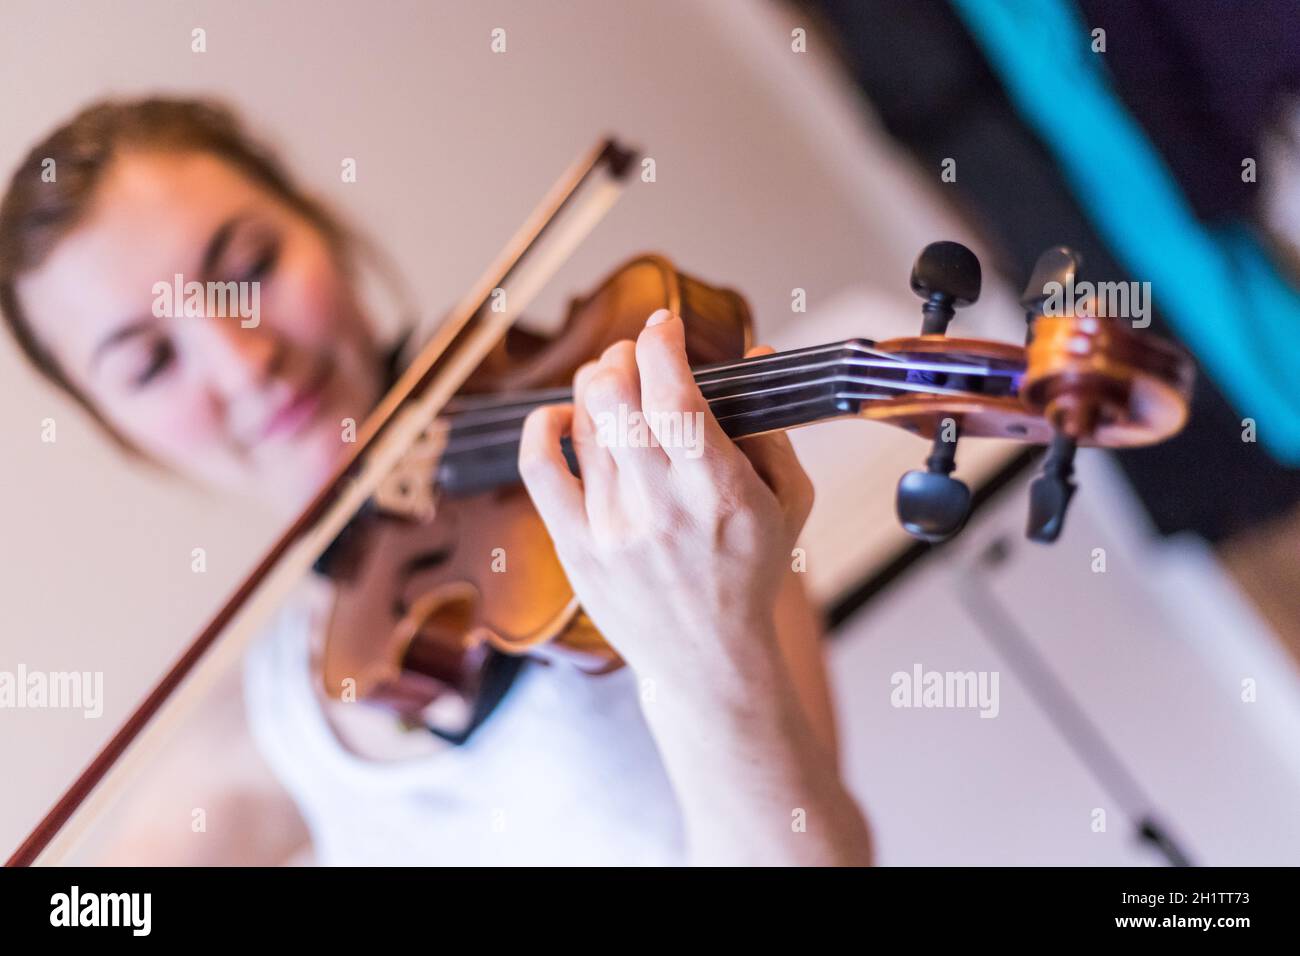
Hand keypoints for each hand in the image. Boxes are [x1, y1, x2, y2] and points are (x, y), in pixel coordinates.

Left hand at [517, 308, 813, 701]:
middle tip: (635, 355)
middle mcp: (661, 508)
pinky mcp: (576, 547)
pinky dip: (543, 428)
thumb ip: (769, 428)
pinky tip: (560, 416)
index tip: (664, 325)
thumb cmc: (750, 576)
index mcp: (720, 491)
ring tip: (613, 386)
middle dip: (622, 356)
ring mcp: (612, 529)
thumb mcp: (788, 503)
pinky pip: (540, 469)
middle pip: (617, 398)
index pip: (676, 396)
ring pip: (585, 424)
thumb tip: (754, 352)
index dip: (661, 344)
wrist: (708, 662)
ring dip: (595, 385)